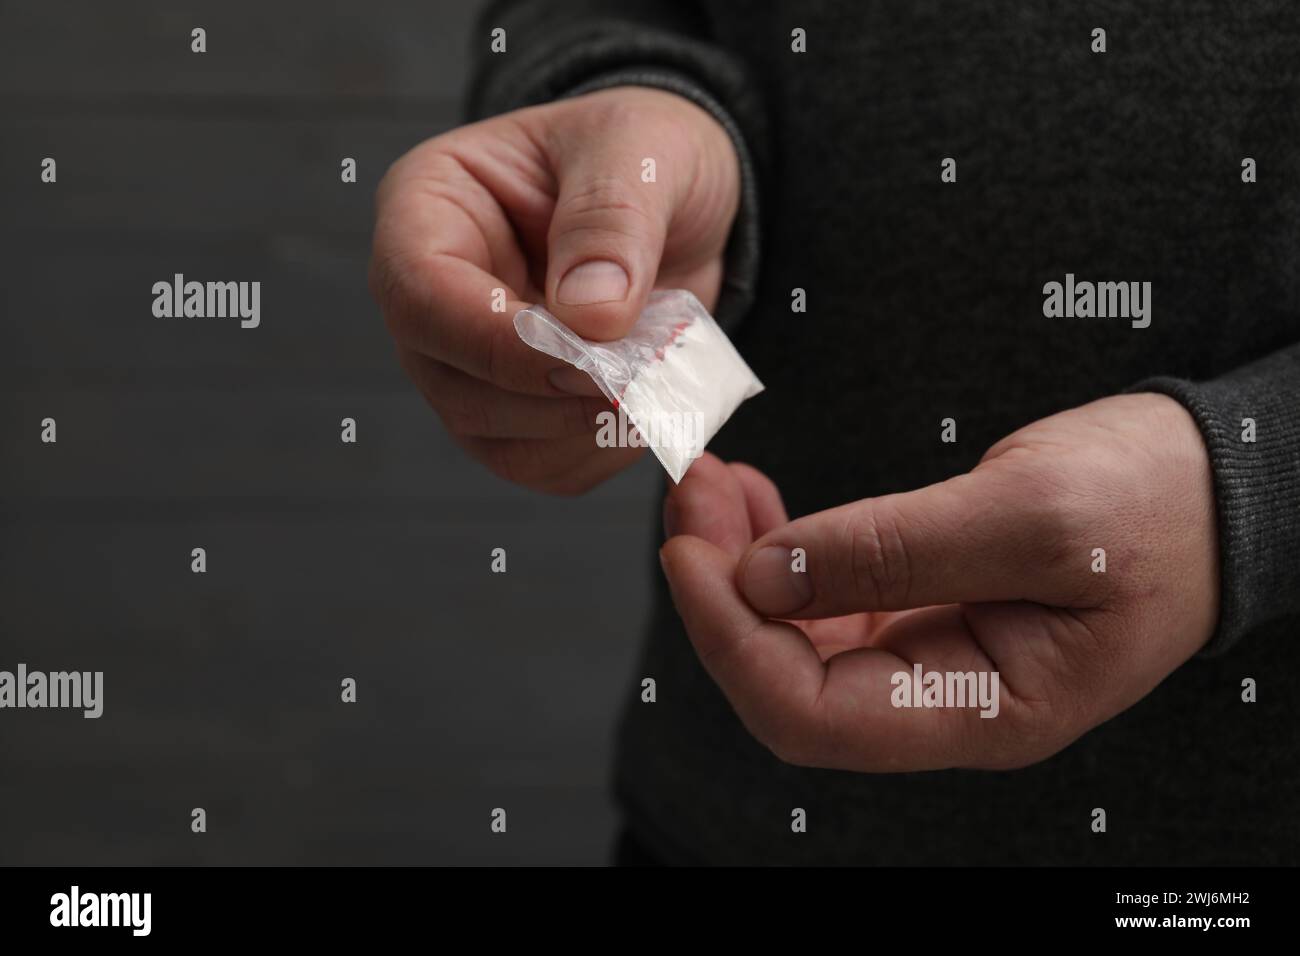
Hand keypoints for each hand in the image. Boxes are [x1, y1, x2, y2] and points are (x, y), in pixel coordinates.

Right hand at [369, 87, 740, 493]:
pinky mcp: (513, 412)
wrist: (680, 202)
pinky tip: (648, 404)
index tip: (588, 356)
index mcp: (430, 207)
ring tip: (657, 377)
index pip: (422, 295)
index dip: (499, 341)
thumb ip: (612, 221)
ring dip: (584, 426)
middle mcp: (431, 295)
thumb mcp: (640, 150)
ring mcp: (466, 362)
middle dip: (554, 394)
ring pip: (493, 438)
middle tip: (643, 373)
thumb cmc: (642, 154)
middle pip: (453, 382)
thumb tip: (589, 318)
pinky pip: (542, 464)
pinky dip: (601, 450)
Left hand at [659, 393, 1219, 770]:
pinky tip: (755, 503)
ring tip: (714, 485)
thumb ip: (892, 551)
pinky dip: (782, 551)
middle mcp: (944, 699)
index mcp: (982, 708)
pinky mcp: (924, 610)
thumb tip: (764, 575)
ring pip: (796, 637)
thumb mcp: (1028, 514)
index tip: (688, 551)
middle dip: (723, 591)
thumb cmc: (1155, 504)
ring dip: (742, 564)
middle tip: (692, 495)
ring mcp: (931, 657)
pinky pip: (826, 601)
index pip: (812, 713)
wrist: (1216, 483)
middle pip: (787, 679)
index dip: (731, 638)